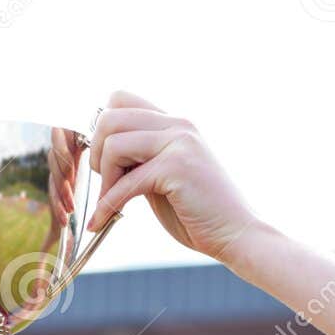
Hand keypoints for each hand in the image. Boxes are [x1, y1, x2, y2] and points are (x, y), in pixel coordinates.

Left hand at [87, 89, 259, 264]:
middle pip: (110, 117)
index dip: (102, 130)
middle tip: (105, 184)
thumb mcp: (165, 178)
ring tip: (110, 203)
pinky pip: (127, 182)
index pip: (120, 99)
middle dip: (96, 153)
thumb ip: (141, 161)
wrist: (237, 235)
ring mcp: (179, 143)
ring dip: (104, 178)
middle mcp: (177, 125)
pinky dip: (108, 204)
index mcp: (175, 123)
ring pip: (113, 143)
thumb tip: (103, 155)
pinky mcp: (177, 167)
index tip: (106, 164)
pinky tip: (101, 222)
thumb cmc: (200, 215)